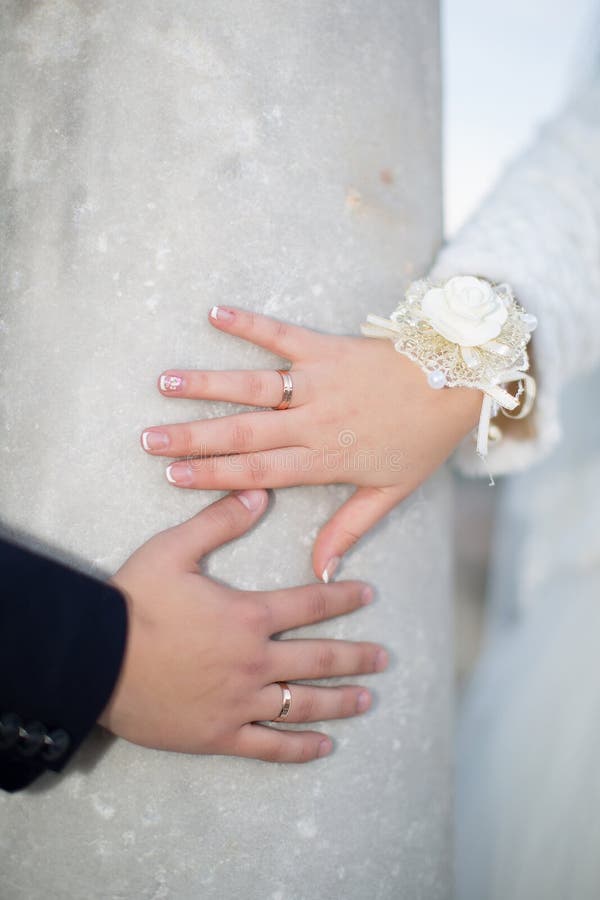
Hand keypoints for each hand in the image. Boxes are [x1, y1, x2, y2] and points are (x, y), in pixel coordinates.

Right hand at [99, 489, 385, 762]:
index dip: (342, 598)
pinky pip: (270, 745)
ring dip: (341, 700)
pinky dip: (300, 747)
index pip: (310, 604)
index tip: (367, 595)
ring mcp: (241, 701)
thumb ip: (219, 522)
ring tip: (368, 700)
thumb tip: (258, 495)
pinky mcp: (220, 733)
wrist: (96, 660)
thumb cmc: (134, 603)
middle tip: (384, 658)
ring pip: (304, 703)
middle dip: (357, 657)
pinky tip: (324, 747)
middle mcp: (255, 661)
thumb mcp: (174, 550)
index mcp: (248, 615)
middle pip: (320, 659)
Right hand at [141, 307, 480, 579]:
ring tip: (166, 384)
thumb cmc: (423, 439)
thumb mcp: (391, 493)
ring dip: (208, 385)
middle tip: (150, 439)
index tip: (173, 478)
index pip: (259, 471)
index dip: (214, 476)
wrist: (459, 383)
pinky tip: (216, 313)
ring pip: (255, 387)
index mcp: (326, 460)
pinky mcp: (329, 348)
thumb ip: (350, 529)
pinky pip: (284, 334)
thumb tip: (321, 571)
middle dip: (193, 438)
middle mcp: (315, 422)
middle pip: (244, 433)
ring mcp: (320, 383)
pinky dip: (251, 324)